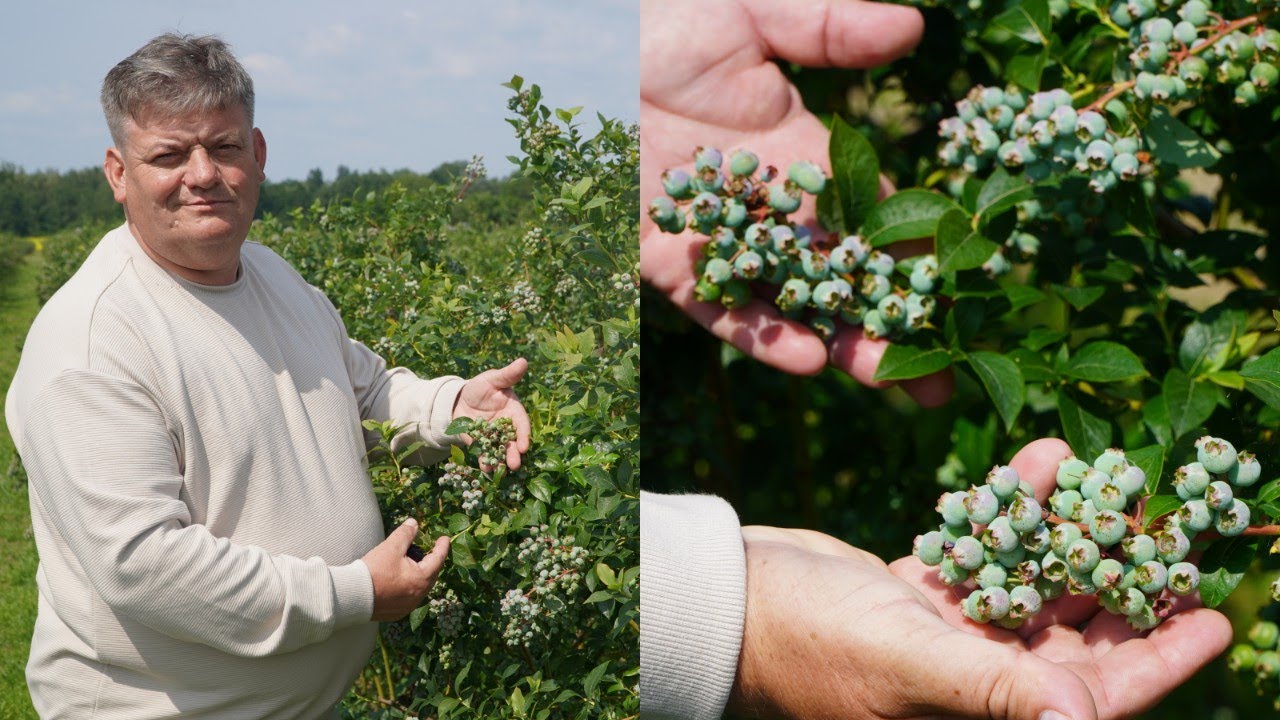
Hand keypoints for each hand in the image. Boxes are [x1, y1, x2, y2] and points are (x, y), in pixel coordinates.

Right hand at [363, 518, 449, 621]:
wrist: (352, 596)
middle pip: (431, 575)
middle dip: (432, 561)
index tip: (445, 539)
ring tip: (416, 564)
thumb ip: (405, 534)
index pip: (438, 559)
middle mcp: (418, 595)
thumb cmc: (374, 570)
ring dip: (421, 575)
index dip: (442, 547)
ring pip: (421, 588)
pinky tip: (403, 581)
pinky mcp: (397, 613)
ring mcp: (408, 606)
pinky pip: (410, 598)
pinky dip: (410, 587)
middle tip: (431, 550)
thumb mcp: (391, 547)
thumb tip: (414, 523)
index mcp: (422, 579)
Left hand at [452, 357, 531, 469]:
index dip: (523, 435)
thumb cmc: (481, 386)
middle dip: (514, 453)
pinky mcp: (481, 443)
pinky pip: (485, 453)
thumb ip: (507, 375)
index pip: (521, 424)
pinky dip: (486, 461)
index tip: (524, 446)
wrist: (460, 399)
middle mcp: (507, 426)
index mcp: (514, 411)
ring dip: (501, 460)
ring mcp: (494, 436)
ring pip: (500, 450)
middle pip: (513, 441)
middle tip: (515, 465)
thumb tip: (523, 361)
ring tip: (500, 470)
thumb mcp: (492, 379)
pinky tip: (485, 468)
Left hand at [640, 0, 950, 405]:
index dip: (914, 254)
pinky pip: (718, 305)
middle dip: (888, 322)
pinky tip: (805, 358)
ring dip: (837, 341)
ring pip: (787, 301)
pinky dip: (758, 331)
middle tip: (940, 376)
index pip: (873, 215)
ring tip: (888, 379)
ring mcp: (719, 239)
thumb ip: (826, 29)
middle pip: (839, 275)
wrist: (576, 51)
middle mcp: (769, 208)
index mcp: (803, 155)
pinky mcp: (666, 260)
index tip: (958, 293)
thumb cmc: (662, 21)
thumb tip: (912, 27)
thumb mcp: (752, 16)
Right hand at [728, 438, 1231, 719]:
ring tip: (1112, 485)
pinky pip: (980, 550)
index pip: (1094, 693)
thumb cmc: (808, 642)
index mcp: (980, 710)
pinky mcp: (914, 594)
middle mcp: (971, 678)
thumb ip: (993, 688)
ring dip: (1070, 537)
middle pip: (1073, 635)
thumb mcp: (905, 658)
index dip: (1161, 658)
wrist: (725, 600)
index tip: (1216, 615)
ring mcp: (942, 634)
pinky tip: (1036, 463)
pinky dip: (1007, 510)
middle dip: (1123, 583)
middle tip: (1168, 533)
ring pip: (1030, 585)